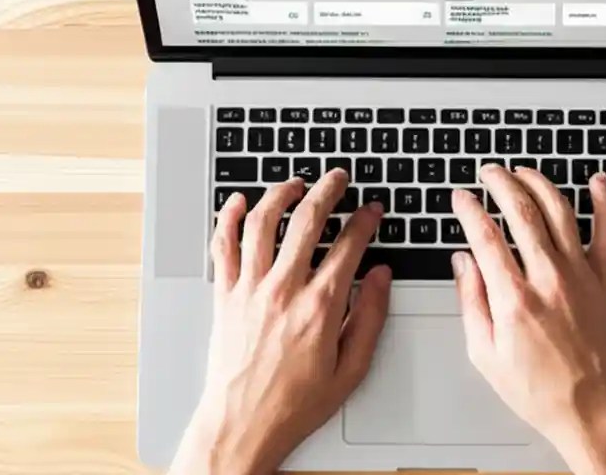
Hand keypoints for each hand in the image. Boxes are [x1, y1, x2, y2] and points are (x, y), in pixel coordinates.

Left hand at [170, 170, 391, 474]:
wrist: (241, 425)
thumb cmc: (294, 404)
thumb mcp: (350, 369)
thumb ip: (370, 317)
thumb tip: (382, 278)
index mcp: (319, 308)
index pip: (348, 246)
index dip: (365, 221)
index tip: (372, 211)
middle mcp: (283, 290)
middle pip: (307, 222)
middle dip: (328, 192)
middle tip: (338, 179)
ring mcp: (249, 290)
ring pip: (263, 223)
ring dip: (281, 194)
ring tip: (296, 183)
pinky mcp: (224, 296)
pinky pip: (223, 246)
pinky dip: (230, 218)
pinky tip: (240, 202)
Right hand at [451, 166, 605, 474]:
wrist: (594, 410)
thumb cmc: (541, 392)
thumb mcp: (485, 356)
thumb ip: (471, 303)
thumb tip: (463, 264)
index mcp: (514, 299)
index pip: (486, 236)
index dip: (469, 210)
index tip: (461, 198)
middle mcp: (549, 279)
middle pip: (522, 212)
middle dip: (501, 183)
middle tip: (489, 172)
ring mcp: (581, 276)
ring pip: (560, 212)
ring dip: (539, 183)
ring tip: (523, 171)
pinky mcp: (605, 281)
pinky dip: (605, 203)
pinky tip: (598, 183)